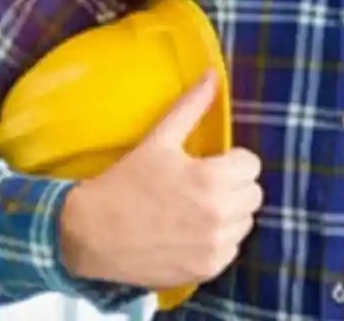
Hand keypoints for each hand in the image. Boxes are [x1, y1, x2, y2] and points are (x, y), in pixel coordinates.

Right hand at [58, 71, 262, 287]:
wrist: (90, 233)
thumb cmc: (125, 182)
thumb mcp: (159, 140)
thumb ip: (191, 107)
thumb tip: (213, 75)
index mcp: (212, 178)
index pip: (251, 164)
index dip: (231, 160)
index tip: (209, 164)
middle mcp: (220, 214)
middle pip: (253, 193)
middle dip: (233, 186)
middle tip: (202, 185)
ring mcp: (214, 245)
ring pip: (245, 222)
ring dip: (228, 214)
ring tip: (195, 208)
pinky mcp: (207, 269)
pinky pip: (231, 249)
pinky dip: (217, 241)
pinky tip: (189, 232)